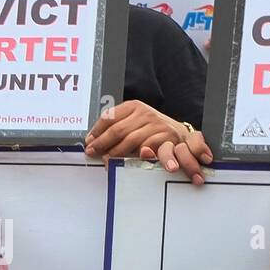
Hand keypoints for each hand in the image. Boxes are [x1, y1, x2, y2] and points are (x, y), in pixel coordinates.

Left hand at [86, 100, 212, 182]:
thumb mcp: (135, 122)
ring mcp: (155, 125)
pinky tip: (124, 162)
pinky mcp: (164, 137)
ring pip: (129, 140)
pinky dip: (132, 157)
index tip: (89, 142)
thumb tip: (93, 140)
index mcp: (134, 106)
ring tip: (106, 160)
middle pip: (117, 130)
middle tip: (92, 153)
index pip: (109, 117)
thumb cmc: (153, 129)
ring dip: (115, 153)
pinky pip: (144, 149)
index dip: (96, 131)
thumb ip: (117, 127)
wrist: (180, 134)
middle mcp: (144, 113)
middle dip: (102, 143)